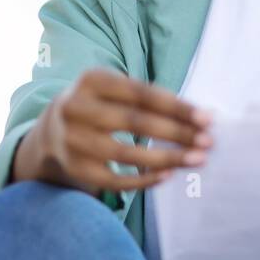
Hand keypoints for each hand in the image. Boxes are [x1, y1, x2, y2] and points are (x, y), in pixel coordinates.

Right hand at [20, 68, 214, 194]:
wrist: (51, 129)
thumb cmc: (102, 104)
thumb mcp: (118, 90)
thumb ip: (153, 99)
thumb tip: (203, 118)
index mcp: (92, 80)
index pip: (142, 93)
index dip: (177, 107)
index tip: (208, 119)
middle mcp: (76, 108)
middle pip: (134, 122)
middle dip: (176, 133)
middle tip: (208, 141)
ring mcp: (73, 140)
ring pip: (125, 153)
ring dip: (166, 158)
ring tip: (197, 159)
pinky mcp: (75, 167)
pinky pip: (114, 179)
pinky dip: (143, 179)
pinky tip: (168, 175)